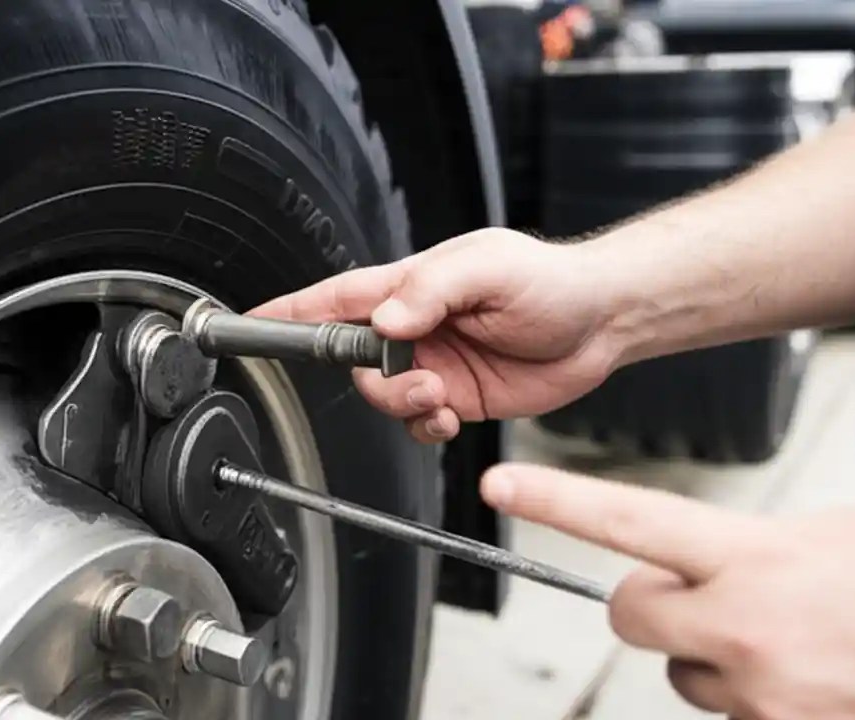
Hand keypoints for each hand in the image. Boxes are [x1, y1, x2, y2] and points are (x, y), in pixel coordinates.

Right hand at [250, 229, 622, 442]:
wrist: (601, 322)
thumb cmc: (548, 279)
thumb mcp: (488, 268)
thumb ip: (431, 291)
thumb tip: (386, 319)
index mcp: (409, 287)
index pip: (333, 299)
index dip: (290, 312)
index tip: (252, 321)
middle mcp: (413, 327)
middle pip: (352, 359)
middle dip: (371, 376)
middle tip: (412, 374)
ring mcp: (431, 363)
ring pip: (382, 396)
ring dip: (402, 403)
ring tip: (440, 393)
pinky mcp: (455, 397)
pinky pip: (416, 422)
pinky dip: (423, 426)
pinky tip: (448, 414)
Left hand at [481, 463, 854, 719]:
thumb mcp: (834, 536)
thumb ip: (752, 548)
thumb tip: (706, 564)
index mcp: (757, 556)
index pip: (630, 521)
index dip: (556, 502)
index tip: (500, 489)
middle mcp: (747, 628)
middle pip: (630, 614)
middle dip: (654, 603)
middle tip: (706, 593)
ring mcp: (764, 698)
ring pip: (683, 677)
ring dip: (716, 659)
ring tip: (793, 640)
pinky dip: (760, 701)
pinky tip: (811, 679)